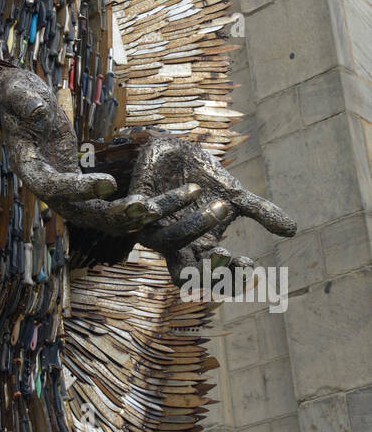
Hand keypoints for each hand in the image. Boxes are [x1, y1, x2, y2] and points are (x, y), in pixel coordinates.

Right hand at [0, 69, 200, 231]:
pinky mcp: (86, 189)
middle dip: (117, 213)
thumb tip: (38, 110)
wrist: (23, 107)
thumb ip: (25, 102)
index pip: (55, 187)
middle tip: (147, 207)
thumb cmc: (21, 98)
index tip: (109, 183)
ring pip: (105, 216)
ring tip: (163, 207)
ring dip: (136, 215)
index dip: (80, 189)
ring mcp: (70, 193)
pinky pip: (113, 204)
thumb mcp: (18, 95)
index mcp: (32, 170)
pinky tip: (167, 200)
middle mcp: (52, 190)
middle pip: (85, 213)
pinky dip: (139, 204)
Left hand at [127, 132, 296, 287]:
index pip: (211, 279)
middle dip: (206, 271)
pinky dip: (173, 202)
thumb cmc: (204, 179)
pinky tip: (194, 189)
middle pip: (183, 277)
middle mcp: (174, 244)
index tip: (249, 263)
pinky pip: (149, 212)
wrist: (173, 150)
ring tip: (222, 205)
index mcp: (199, 247)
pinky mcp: (138, 204)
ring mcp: (153, 226)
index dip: (227, 280)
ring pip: (169, 242)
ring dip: (198, 226)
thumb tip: (294, 230)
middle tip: (229, 253)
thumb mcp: (236, 196)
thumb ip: (261, 213)